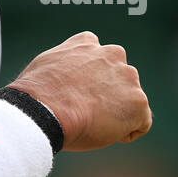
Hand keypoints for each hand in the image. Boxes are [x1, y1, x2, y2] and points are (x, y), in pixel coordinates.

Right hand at [8, 31, 151, 150]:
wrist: (45, 110)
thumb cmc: (37, 95)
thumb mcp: (45, 66)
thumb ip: (64, 66)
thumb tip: (62, 78)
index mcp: (88, 43)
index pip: (99, 59)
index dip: (91, 82)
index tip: (78, 97)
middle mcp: (113, 54)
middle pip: (118, 79)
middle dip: (107, 96)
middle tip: (85, 113)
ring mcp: (128, 77)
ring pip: (130, 100)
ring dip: (117, 113)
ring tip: (91, 124)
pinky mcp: (138, 101)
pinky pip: (140, 123)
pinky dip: (125, 132)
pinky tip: (103, 133)